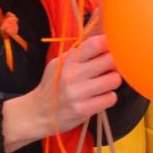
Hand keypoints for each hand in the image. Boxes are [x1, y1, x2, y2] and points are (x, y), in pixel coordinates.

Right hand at [2, 34, 121, 152]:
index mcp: (68, 60)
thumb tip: (106, 40)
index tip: (112, 48)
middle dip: (115, 63)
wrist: (37, 113)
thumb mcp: (60, 63)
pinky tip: (98, 97)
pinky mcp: (83, 110)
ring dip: (112, 81)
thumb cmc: (54, 85)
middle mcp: (72, 75)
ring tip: (103, 84)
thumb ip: (81, 52)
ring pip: (114, 79)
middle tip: (109, 68)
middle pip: (111, 60)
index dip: (110, 44)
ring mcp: (78, 93)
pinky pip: (111, 98)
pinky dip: (108, 97)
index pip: (96, 44)